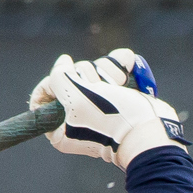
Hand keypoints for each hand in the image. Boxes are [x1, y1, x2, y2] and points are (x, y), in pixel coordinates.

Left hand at [29, 48, 188, 168]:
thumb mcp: (73, 98)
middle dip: (86, 77)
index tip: (66, 81)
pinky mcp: (118, 95)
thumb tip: (64, 63)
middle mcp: (77, 117)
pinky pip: (113, 68)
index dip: (53, 82)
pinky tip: (127, 75)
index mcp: (60, 128)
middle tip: (99, 91)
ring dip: (106, 72)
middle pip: (70, 78)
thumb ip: (58, 77)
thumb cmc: (110, 119)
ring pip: (93, 70)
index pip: (43, 96)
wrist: (149, 128)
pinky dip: (121, 67)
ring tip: (118, 86)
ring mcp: (99, 105)